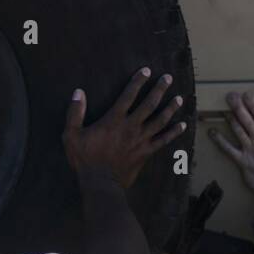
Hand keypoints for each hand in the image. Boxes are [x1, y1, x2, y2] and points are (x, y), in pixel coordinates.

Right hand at [63, 67, 186, 189]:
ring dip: (170, 108)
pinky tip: (182, 125)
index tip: (146, 70)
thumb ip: (75, 113)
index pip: (128, 95)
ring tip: (179, 98)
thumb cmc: (84, 159)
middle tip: (168, 78)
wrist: (100, 183)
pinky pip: (163, 141)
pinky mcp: (146, 152)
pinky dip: (174, 133)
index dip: (137, 81)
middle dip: (159, 89)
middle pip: (149, 104)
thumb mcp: (71, 135)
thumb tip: (78, 93)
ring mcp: (141, 140)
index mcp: (114, 120)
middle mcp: (131, 127)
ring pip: (160, 120)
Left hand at [210, 92, 253, 194]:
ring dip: (230, 119)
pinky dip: (219, 140)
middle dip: (237, 106)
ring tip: (223, 109)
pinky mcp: (241, 160)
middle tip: (230, 96)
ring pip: (237, 130)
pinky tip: (211, 132)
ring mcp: (248, 149)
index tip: (246, 94)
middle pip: (246, 119)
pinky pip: (227, 149)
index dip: (252, 103)